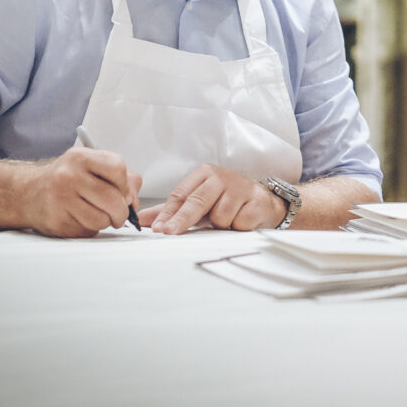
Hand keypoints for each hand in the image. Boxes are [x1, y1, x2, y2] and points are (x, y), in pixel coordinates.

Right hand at [19, 146, 140, 237]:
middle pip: (113, 199)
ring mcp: (60, 199)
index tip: (122, 191)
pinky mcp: (56, 221)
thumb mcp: (92, 167)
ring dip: (105, 222)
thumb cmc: (68, 180)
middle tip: (119, 214)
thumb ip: (122, 178)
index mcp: (81, 157)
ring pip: (101, 219)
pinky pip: (86, 231)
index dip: (125, 184)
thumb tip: (133, 201)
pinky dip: (90, 229)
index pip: (118, 167)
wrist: (29, 193)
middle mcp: (68, 176)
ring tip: (97, 215)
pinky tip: (80, 219)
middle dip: (122, 211)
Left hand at [141, 164, 284, 234]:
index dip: (167, 213)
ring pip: (220, 216)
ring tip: (229, 219)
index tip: (158, 228)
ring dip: (221, 224)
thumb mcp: (199, 201)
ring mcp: (241, 187)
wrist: (264, 200)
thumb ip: (172, 210)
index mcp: (205, 174)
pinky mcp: (257, 200)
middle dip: (181, 219)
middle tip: (168, 233)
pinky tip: (242, 220)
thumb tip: (143, 220)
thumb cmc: (227, 200)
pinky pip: (239, 222)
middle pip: (196, 201)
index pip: (181, 194)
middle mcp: (222, 176)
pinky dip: (238, 226)